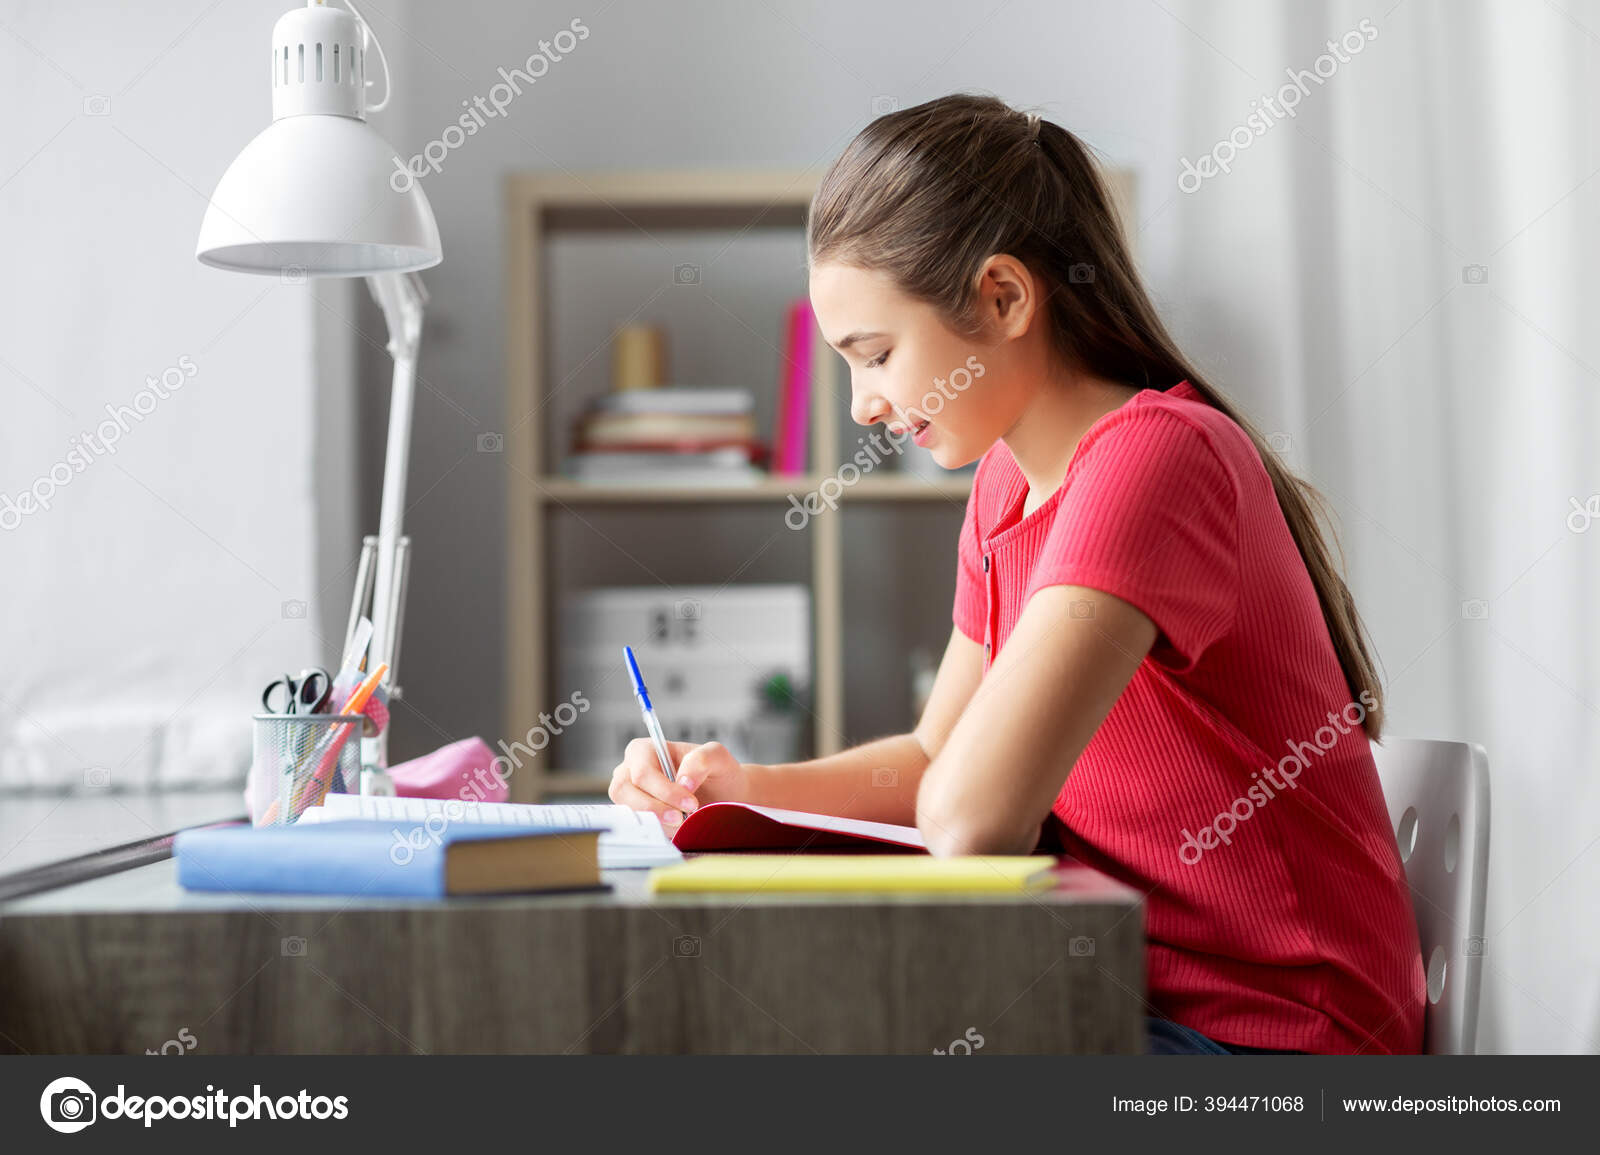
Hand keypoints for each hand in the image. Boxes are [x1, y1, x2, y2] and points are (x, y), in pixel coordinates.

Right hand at [608, 739, 750, 828]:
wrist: (722, 796)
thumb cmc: (715, 773)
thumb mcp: (717, 757)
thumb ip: (701, 760)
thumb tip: (682, 781)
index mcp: (644, 750)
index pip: (642, 772)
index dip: (664, 790)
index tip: (690, 803)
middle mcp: (629, 771)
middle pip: (625, 792)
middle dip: (656, 808)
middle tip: (682, 818)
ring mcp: (628, 795)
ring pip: (629, 811)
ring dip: (657, 821)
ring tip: (682, 822)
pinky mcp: (635, 816)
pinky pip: (636, 826)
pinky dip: (656, 830)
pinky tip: (675, 828)